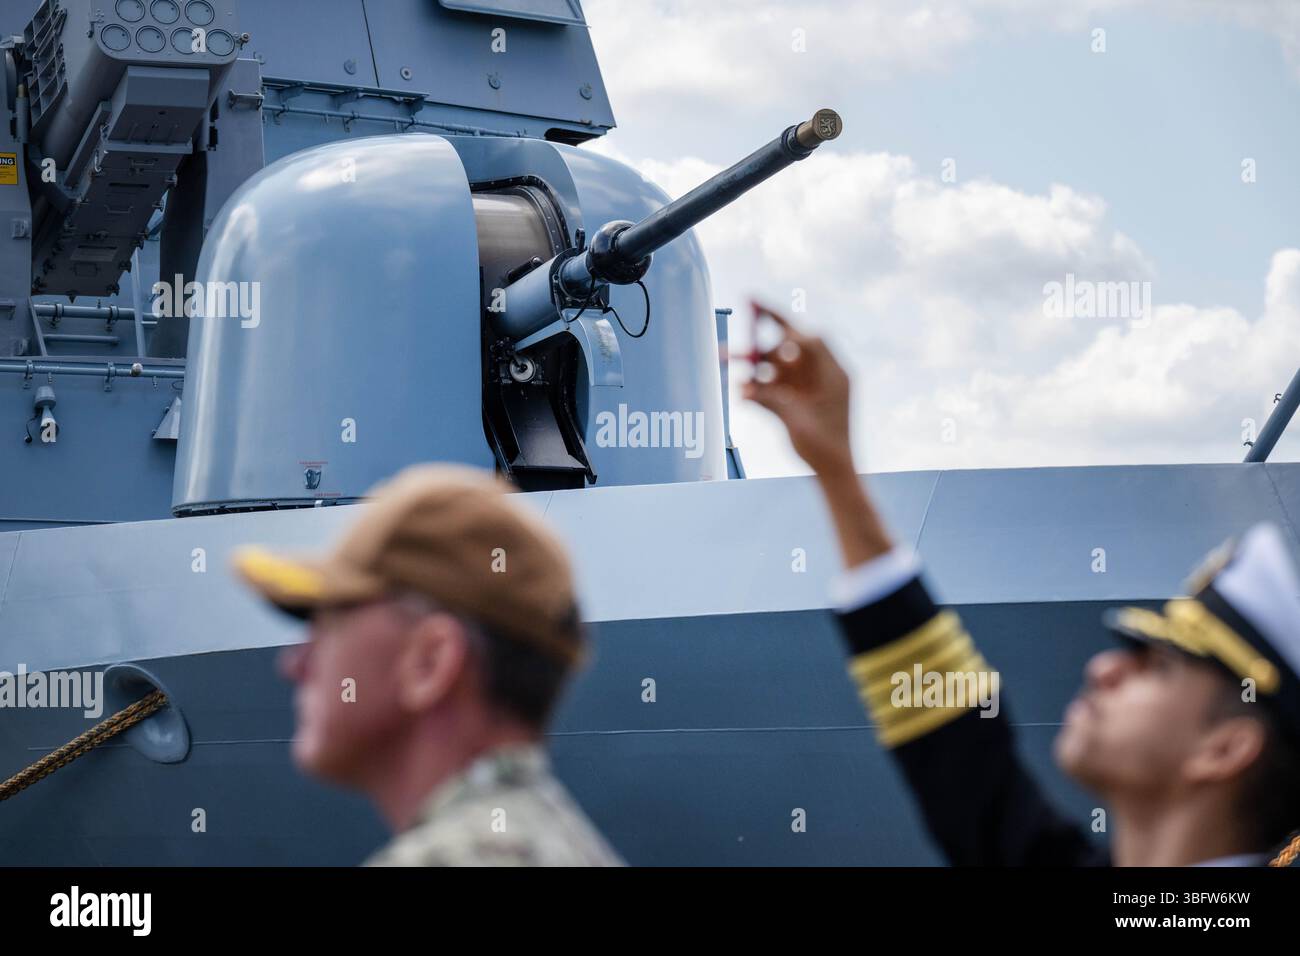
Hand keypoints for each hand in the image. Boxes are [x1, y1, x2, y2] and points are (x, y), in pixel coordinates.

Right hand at [741, 302, 891, 565]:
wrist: (833, 473)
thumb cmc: (825, 447)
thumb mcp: (798, 422)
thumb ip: (774, 400)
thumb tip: (747, 384)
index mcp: (833, 374)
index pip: (809, 340)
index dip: (784, 325)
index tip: (760, 311)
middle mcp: (818, 376)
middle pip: (787, 348)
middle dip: (761, 335)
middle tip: (742, 309)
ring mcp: (805, 389)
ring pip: (774, 368)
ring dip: (750, 364)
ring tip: (722, 356)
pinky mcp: (793, 402)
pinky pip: (770, 387)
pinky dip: (755, 387)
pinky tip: (740, 390)